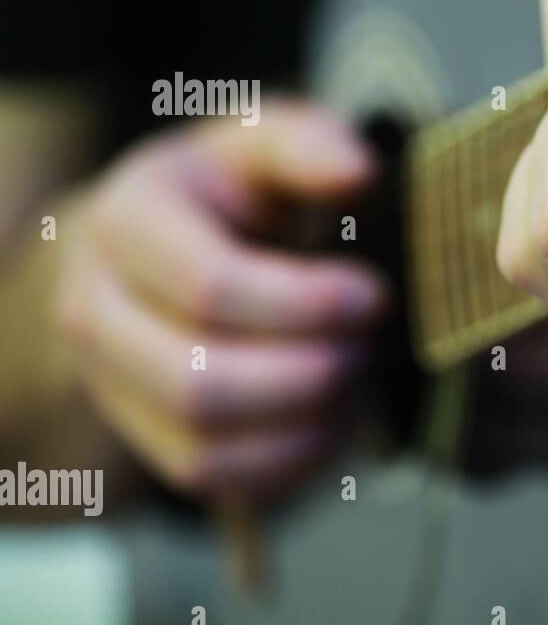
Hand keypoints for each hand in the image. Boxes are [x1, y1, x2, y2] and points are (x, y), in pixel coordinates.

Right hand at [54, 103, 387, 498]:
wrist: (169, 248)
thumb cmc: (231, 194)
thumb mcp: (265, 145)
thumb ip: (312, 146)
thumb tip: (359, 172)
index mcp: (125, 227)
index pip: (210, 288)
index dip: (308, 302)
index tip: (372, 293)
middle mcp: (97, 314)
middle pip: (200, 383)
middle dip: (308, 372)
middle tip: (366, 342)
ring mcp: (114, 386)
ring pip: (206, 446)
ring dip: (304, 422)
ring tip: (352, 372)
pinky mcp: (150, 439)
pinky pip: (219, 480)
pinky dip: (292, 460)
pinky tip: (332, 413)